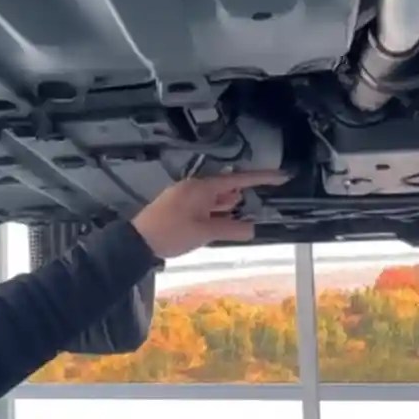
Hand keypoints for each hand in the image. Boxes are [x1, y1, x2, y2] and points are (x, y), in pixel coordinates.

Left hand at [130, 170, 290, 258]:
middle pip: (227, 188)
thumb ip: (230, 229)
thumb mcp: (205, 233)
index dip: (262, 178)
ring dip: (227, 207)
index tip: (281, 176)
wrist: (138, 241)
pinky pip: (204, 204)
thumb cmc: (171, 233)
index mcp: (202, 187)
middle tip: (258, 207)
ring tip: (240, 218)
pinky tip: (221, 222)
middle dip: (242, 197)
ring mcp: (185, 196)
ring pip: (215, 198)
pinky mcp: (178, 206)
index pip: (239, 179)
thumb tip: (251, 229)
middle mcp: (194, 187)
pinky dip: (215, 212)